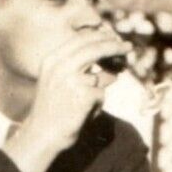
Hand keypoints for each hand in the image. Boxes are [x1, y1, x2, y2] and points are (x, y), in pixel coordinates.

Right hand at [5, 30, 131, 171]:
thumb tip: (113, 70)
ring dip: (99, 90)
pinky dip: (96, 105)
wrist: (43, 134)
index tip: (115, 38)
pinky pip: (101, 95)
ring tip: (85, 104)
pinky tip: (82, 114)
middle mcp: (60, 65)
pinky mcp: (83, 93)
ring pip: (100, 76)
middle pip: (95, 48)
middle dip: (114, 46)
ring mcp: (71, 78)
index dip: (101, 37)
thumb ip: (85, 73)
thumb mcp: (64, 85)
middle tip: (128, 47)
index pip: (80, 39)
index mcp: (52, 59)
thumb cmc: (55, 110)